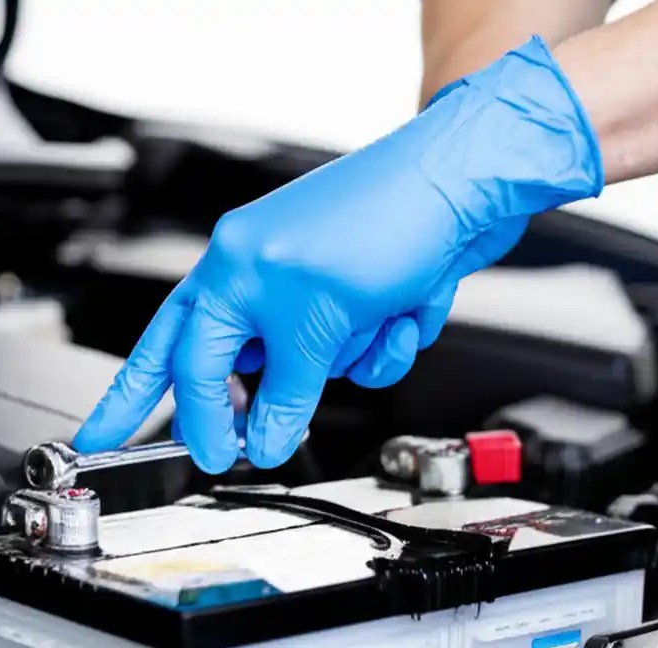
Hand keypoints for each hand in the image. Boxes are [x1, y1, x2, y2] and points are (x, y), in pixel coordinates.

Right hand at [74, 37, 602, 472]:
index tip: (206, 457)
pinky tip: (404, 315)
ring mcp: (311, 287)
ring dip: (343, 362)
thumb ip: (285, 392)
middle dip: (222, 408)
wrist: (467, 181)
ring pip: (306, 367)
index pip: (190, 361)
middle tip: (212, 450)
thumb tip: (262, 442)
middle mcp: (262, 274)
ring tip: (369, 328)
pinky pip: (356, 353)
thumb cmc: (383, 217)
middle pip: (225, 364)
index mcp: (232, 268)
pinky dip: (383, 345)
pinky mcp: (356, 297)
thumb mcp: (320, 321)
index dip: (195, 416)